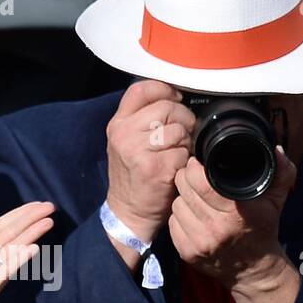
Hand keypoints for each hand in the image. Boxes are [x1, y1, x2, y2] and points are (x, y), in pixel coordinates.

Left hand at [0, 201, 54, 302]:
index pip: (3, 225)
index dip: (20, 213)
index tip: (39, 204)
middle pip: (12, 233)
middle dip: (30, 219)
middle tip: (51, 207)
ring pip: (13, 248)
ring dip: (31, 234)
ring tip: (47, 222)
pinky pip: (5, 271)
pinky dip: (18, 259)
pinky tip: (33, 248)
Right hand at [105, 80, 195, 247]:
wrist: (127, 213)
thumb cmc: (133, 175)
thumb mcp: (126, 142)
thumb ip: (142, 119)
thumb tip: (175, 97)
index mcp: (117, 124)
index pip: (141, 89)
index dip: (164, 90)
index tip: (176, 99)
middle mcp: (124, 134)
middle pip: (166, 107)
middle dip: (183, 119)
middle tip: (183, 134)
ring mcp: (137, 151)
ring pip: (178, 130)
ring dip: (185, 142)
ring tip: (176, 154)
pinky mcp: (154, 168)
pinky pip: (183, 153)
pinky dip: (184, 161)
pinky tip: (175, 169)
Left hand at [168, 144, 297, 291]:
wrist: (254, 270)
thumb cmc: (263, 228)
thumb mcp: (277, 199)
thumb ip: (282, 172)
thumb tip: (275, 149)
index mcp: (235, 213)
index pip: (200, 181)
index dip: (194, 167)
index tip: (199, 163)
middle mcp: (215, 228)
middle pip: (184, 189)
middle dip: (186, 177)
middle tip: (195, 176)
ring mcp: (199, 242)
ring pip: (176, 204)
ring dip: (183, 197)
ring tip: (196, 197)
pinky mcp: (187, 252)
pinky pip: (172, 223)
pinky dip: (180, 216)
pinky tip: (193, 215)